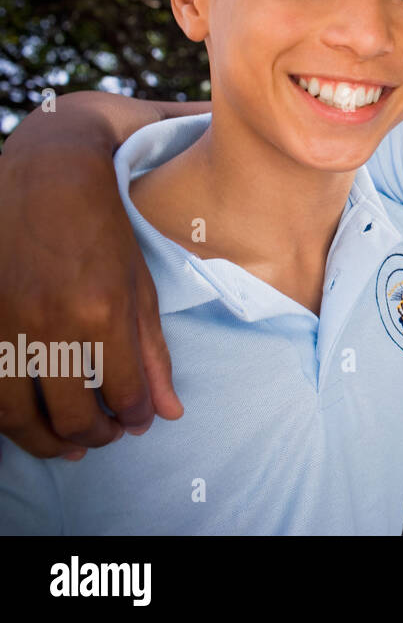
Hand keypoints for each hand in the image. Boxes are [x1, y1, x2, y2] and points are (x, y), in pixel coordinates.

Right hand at [0, 140, 180, 458]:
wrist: (47, 178)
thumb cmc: (102, 230)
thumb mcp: (139, 287)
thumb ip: (152, 354)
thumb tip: (167, 413)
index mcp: (100, 313)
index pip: (122, 395)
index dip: (134, 417)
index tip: (138, 421)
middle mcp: (49, 324)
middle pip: (70, 414)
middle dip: (94, 436)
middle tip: (106, 437)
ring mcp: (4, 323)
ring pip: (17, 415)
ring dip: (46, 440)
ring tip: (69, 444)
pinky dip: (8, 416)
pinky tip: (30, 418)